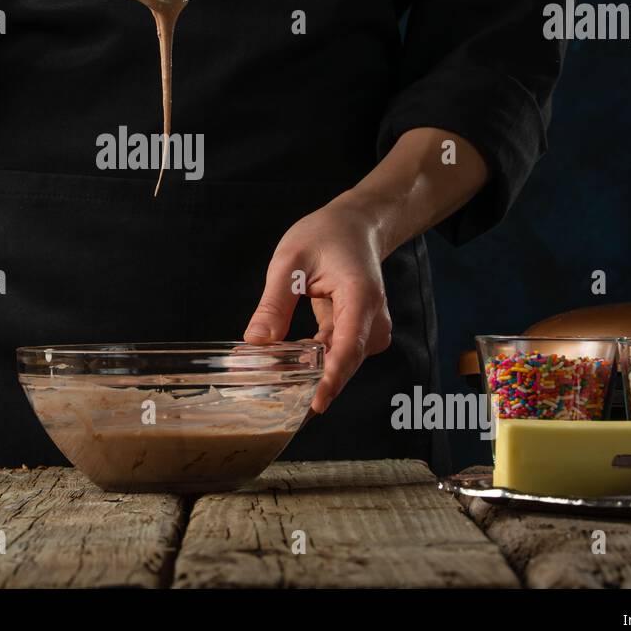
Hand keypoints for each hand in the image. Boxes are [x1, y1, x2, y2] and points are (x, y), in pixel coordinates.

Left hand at [244, 196, 393, 413]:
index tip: (314, 403)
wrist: (355, 227)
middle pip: (343, 362)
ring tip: (265, 374)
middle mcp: (373, 319)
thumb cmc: (326, 236)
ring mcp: (369, 330)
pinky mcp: (359, 335)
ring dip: (305, 371)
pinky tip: (281, 362)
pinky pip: (334, 356)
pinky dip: (309, 361)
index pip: (349, 347)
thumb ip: (274, 303)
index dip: (331, 378)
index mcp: (361, 297)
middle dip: (307, 380)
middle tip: (264, 389)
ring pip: (337, 363)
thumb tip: (257, 341)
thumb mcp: (290, 261)